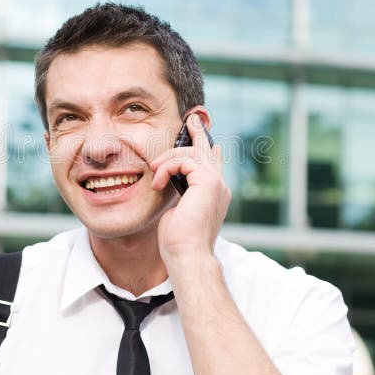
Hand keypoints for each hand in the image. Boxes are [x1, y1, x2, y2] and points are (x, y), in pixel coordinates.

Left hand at [149, 114, 231, 262]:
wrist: (187, 255)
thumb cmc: (178, 242)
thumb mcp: (177, 212)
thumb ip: (179, 195)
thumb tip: (169, 183)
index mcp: (214, 195)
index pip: (213, 165)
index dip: (207, 149)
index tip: (203, 137)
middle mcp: (219, 187)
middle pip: (208, 152)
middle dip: (198, 133)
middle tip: (191, 119)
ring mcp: (216, 183)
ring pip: (191, 154)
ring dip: (167, 160)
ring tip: (154, 172)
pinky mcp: (207, 182)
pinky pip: (184, 161)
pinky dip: (167, 168)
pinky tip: (158, 182)